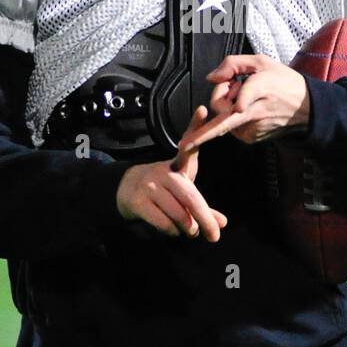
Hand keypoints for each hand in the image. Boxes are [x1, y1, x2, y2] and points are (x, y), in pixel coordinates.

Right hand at [115, 105, 227, 239]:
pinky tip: (171, 230)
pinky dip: (171, 232)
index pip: (189, 145)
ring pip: (178, 214)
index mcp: (178, 166)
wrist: (123, 190)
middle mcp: (164, 173)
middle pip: (191, 197)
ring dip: (187, 228)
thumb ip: (202, 208)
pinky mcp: (138, 202)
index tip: (203, 110)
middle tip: (214, 236)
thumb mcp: (182, 194)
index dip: (195, 126)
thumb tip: (222, 223)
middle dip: (205, 219)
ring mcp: (149, 187)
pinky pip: (163, 223)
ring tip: (188, 231)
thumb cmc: (161, 191)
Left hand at [178, 54, 309, 152]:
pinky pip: (228, 125)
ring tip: (248, 97)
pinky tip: (248, 108)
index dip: (241, 97)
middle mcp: (256, 112)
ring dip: (228, 104)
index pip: (247, 94)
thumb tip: (211, 77)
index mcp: (262, 88)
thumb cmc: (283, 83)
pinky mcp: (250, 137)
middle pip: (220, 107)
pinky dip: (232, 115)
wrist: (305, 109)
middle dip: (220, 92)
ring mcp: (252, 128)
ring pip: (221, 116)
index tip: (212, 124)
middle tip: (237, 83)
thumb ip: (233, 63)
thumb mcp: (262, 62)